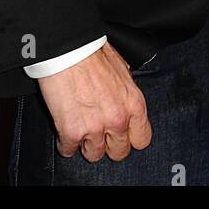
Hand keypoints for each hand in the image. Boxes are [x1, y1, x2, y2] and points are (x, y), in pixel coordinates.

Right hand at [38, 41, 152, 162]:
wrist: (69, 52)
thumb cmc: (94, 56)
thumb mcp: (123, 72)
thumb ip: (126, 94)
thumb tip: (124, 102)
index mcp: (134, 104)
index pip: (142, 139)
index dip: (131, 139)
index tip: (124, 136)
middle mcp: (118, 120)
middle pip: (119, 152)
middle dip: (110, 145)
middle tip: (101, 135)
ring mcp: (95, 129)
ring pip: (94, 155)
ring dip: (87, 144)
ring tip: (82, 130)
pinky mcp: (71, 132)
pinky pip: (69, 151)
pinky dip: (66, 143)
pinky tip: (66, 130)